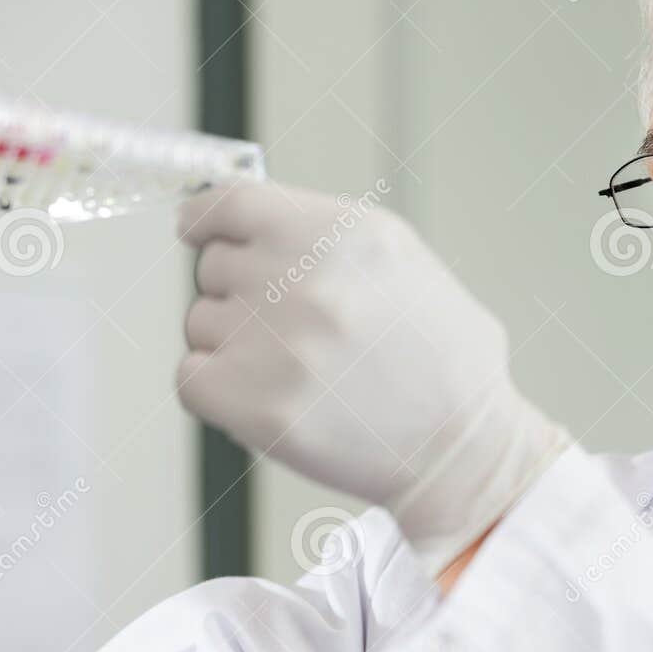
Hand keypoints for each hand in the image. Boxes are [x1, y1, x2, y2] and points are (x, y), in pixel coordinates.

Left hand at [176, 180, 567, 572]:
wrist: (462, 448)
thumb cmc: (443, 362)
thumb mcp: (403, 261)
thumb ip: (324, 235)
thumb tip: (247, 225)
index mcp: (342, 232)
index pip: (230, 203)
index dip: (205, 221)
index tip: (197, 232)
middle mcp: (302, 277)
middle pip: (213, 268)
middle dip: (239, 295)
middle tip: (288, 330)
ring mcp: (274, 341)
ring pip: (201, 325)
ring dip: (233, 346)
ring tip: (295, 371)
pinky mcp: (254, 404)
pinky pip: (191, 377)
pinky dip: (215, 390)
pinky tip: (263, 398)